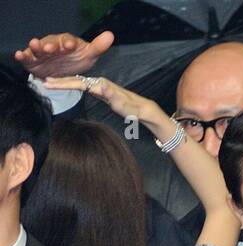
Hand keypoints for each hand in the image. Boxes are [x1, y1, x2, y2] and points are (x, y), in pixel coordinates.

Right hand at [14, 30, 113, 78]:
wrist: (62, 72)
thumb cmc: (76, 60)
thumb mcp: (88, 55)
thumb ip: (98, 46)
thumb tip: (110, 35)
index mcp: (66, 43)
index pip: (67, 41)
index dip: (69, 43)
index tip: (70, 45)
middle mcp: (53, 45)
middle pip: (51, 43)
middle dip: (50, 45)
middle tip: (50, 48)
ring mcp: (42, 53)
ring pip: (38, 49)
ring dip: (35, 47)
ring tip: (34, 45)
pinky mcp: (33, 61)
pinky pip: (27, 58)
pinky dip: (23, 56)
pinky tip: (19, 55)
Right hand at [43, 73, 161, 132]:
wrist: (141, 109)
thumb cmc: (132, 108)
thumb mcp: (122, 103)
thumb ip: (111, 94)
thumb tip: (101, 85)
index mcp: (100, 84)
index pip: (78, 83)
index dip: (63, 83)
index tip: (50, 83)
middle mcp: (99, 83)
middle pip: (75, 81)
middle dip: (59, 81)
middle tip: (43, 81)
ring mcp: (99, 86)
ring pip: (77, 82)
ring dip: (63, 82)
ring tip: (49, 82)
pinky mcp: (100, 91)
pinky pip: (82, 87)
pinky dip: (71, 86)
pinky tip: (65, 86)